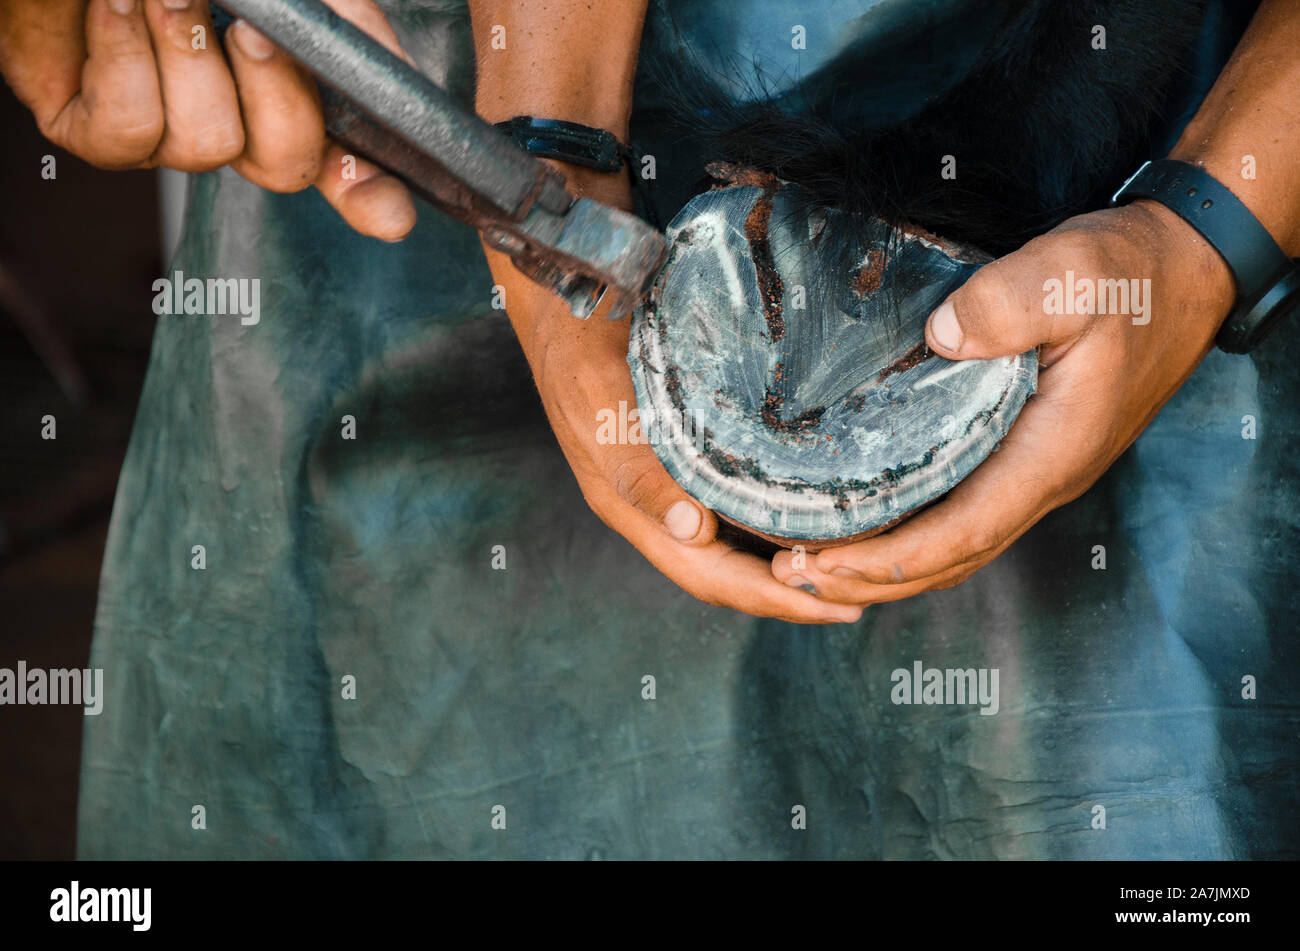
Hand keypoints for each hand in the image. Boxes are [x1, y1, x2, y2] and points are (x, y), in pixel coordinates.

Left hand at [0, 0, 415, 239]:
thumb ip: (347, 19)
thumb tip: (388, 68)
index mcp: (286, 89)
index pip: (346, 161)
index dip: (371, 194)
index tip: (391, 216)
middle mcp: (232, 124)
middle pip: (289, 164)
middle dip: (278, 95)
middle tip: (255, 32)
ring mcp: (166, 136)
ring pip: (209, 148)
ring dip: (188, 56)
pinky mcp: (94, 134)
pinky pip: (132, 129)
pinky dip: (127, 57)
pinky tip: (116, 6)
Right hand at [484, 166, 862, 623]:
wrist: (562, 302)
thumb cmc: (582, 353)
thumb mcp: (604, 410)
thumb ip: (642, 472)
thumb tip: (693, 533)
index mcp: (634, 509)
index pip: (711, 577)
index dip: (774, 599)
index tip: (835, 607)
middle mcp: (656, 509)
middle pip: (728, 574)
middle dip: (792, 594)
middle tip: (860, 598)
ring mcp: (667, 486)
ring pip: (732, 546)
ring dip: (786, 565)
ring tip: (848, 567)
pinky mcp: (679, 457)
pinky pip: (732, 507)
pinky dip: (772, 523)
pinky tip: (809, 515)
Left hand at [771, 200, 1234, 604]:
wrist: (1184, 271)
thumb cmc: (1132, 275)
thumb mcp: (1075, 273)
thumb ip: (1012, 301)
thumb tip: (943, 334)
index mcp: (1050, 454)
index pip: (963, 532)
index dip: (890, 558)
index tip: (820, 562)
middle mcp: (1041, 479)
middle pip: (950, 560)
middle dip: (870, 577)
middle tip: (790, 574)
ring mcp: (1032, 473)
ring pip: (954, 546)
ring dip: (884, 565)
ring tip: (811, 563)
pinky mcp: (1022, 455)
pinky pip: (961, 515)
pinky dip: (909, 536)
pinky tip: (863, 521)